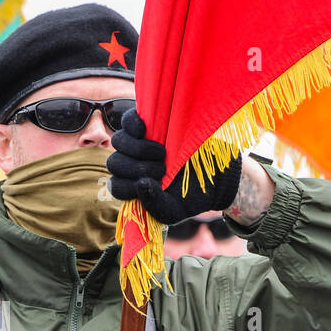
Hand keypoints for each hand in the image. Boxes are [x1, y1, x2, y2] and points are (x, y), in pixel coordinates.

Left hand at [107, 107, 241, 225]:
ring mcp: (139, 143)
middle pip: (114, 163)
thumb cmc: (192, 196)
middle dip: (136, 168)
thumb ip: (153, 204)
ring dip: (137, 149)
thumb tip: (140, 184)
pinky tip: (144, 130)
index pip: (116, 185)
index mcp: (133, 186)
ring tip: (162, 153)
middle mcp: (133, 164)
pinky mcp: (149, 125)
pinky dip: (133, 124)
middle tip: (161, 169)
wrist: (216, 176)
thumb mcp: (173, 210)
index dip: (128, 185)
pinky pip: (128, 120)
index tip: (153, 184)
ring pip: (119, 142)